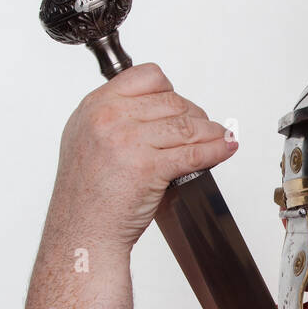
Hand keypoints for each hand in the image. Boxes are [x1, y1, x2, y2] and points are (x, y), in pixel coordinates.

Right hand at [50, 63, 238, 250]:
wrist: (82, 230)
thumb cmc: (85, 196)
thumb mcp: (86, 140)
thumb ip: (113, 119)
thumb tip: (153, 111)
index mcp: (95, 107)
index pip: (147, 77)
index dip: (171, 91)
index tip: (180, 105)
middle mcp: (110, 118)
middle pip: (172, 102)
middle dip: (195, 115)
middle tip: (203, 128)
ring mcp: (129, 142)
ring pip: (187, 126)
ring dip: (211, 131)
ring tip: (220, 137)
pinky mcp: (148, 167)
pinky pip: (193, 152)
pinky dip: (216, 150)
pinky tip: (225, 149)